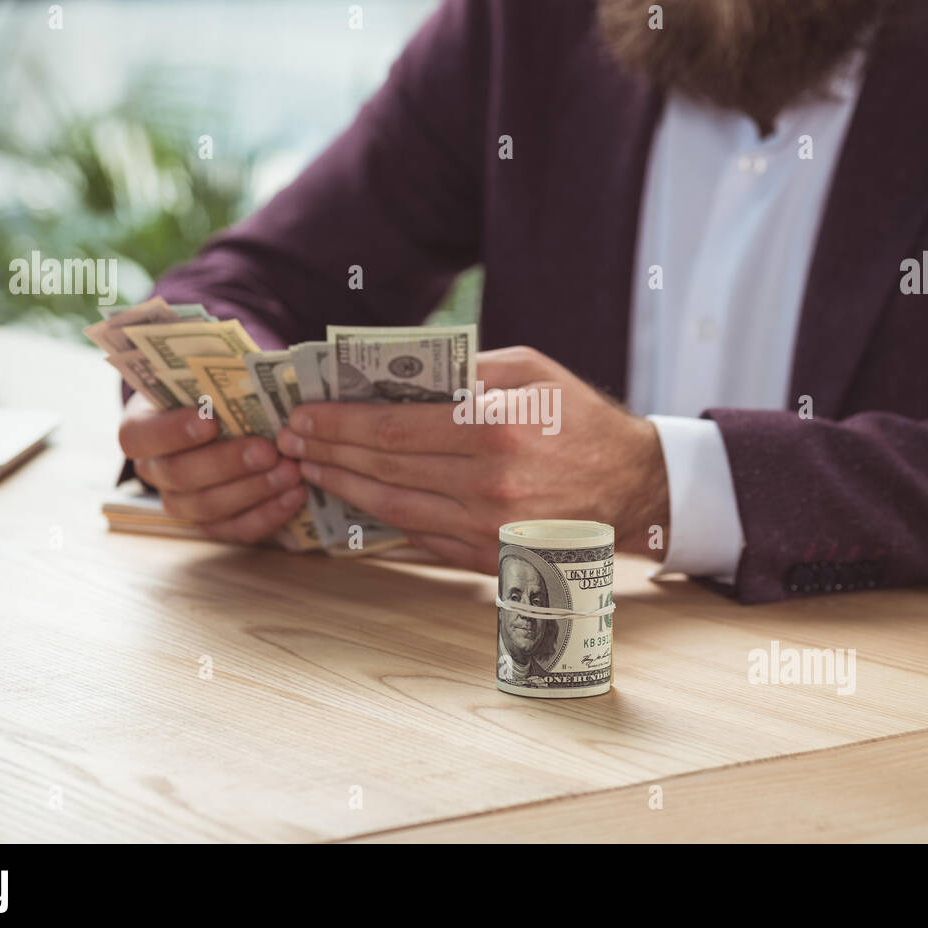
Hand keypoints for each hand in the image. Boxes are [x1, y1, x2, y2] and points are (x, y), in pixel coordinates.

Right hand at [118, 392, 307, 543]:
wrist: (226, 419)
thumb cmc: (214, 391)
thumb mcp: (206, 375)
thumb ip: (214, 374)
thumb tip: (245, 367)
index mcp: (141, 429)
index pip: (139, 437)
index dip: (171, 432)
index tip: (210, 421)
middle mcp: (154, 470)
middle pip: (179, 475)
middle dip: (227, 463)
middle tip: (268, 450)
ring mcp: (181, 502)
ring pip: (208, 507)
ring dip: (254, 490)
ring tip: (291, 472)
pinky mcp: (213, 524)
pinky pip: (236, 529)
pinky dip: (269, 514)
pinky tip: (295, 495)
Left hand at [274, 346, 669, 571]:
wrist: (634, 486)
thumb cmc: (579, 418)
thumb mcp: (529, 370)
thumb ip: (462, 368)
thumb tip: (392, 373)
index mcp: (496, 428)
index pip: (392, 428)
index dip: (339, 423)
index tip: (304, 415)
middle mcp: (489, 484)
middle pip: (384, 469)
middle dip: (328, 451)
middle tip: (292, 440)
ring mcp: (490, 529)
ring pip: (394, 508)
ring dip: (344, 487)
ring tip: (313, 467)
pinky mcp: (494, 559)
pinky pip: (423, 537)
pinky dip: (384, 518)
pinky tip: (360, 498)